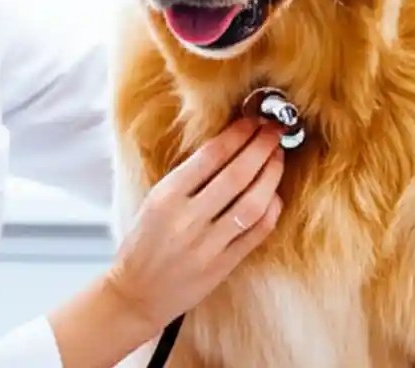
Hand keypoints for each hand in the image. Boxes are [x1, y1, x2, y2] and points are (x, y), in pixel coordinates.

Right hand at [105, 116, 285, 333]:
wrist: (136, 293)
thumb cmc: (143, 243)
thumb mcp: (154, 201)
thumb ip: (186, 178)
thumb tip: (226, 147)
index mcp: (166, 196)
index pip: (210, 156)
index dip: (237, 135)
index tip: (253, 120)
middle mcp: (187, 219)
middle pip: (235, 175)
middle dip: (260, 148)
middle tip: (275, 131)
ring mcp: (207, 244)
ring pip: (251, 203)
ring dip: (270, 176)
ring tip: (278, 157)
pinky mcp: (222, 266)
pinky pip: (256, 234)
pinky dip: (271, 211)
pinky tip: (275, 195)